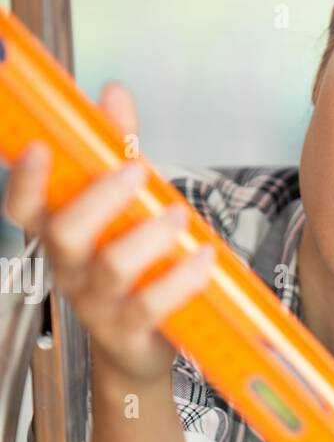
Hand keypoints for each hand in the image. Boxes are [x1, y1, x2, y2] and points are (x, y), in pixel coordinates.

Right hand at [2, 82, 215, 385]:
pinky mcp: (130, 331)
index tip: (40, 146)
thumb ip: (117, 151)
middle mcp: (70, 268)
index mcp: (59, 235)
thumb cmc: (129, 270)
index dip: (25, 179)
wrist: (136, 347)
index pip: (22, 207)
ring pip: (111, 267)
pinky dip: (182, 278)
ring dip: (148, 236)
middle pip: (63, 233)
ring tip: (178, 216)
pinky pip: (152, 305)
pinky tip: (204, 258)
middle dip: (99, 197)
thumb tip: (113, 94)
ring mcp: (97, 303)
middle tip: (135, 171)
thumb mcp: (122, 206)